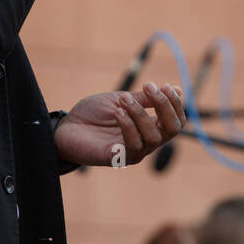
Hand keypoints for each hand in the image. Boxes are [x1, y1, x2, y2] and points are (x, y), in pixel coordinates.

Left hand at [54, 83, 185, 167]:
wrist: (66, 127)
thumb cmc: (93, 115)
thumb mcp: (122, 100)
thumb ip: (145, 99)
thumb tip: (177, 89)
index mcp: (149, 127)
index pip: (176, 121)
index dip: (175, 103)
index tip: (164, 85)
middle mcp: (146, 142)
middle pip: (172, 130)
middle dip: (164, 106)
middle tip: (149, 87)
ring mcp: (133, 152)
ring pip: (153, 137)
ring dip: (140, 113)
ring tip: (123, 100)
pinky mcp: (118, 158)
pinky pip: (133, 145)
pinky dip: (128, 126)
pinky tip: (117, 112)